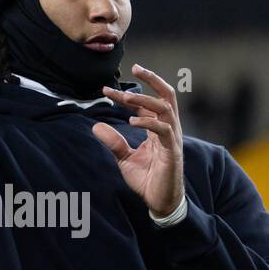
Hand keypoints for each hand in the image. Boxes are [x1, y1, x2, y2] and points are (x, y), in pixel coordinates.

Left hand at [92, 64, 184, 216]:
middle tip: (135, 67)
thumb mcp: (125, 159)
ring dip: (144, 99)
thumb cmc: (147, 180)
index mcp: (158, 128)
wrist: (160, 202)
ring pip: (165, 108)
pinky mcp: (172, 151)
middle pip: (166, 95)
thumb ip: (114, 142)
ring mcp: (172, 138)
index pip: (146, 103)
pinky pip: (164, 130)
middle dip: (152, 78)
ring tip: (125, 97)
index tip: (106, 89)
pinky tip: (132, 121)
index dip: (127, 94)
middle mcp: (169, 129)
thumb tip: (96, 126)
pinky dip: (148, 122)